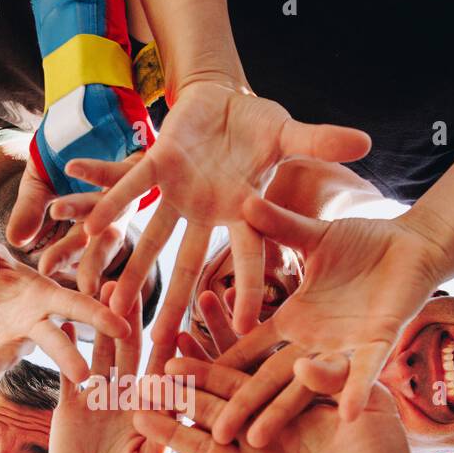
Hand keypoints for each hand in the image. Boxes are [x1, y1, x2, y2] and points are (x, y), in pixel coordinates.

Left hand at [0, 194, 130, 413]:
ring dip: (7, 377)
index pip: (77, 304)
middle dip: (69, 358)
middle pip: (55, 341)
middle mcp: (38, 323)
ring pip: (19, 361)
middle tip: (85, 377)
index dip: (99, 314)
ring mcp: (18, 343)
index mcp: (46, 296)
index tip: (122, 325)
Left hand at [47, 81, 370, 336]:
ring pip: (150, 241)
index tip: (243, 325)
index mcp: (243, 212)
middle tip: (161, 354)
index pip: (249, 256)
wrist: (223, 98)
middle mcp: (207, 214)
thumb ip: (319, 140)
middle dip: (174, 310)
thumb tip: (367, 140)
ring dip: (130, 274)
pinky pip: (128, 188)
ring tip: (109, 312)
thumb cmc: (261, 124)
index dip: (248, 287)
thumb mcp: (289, 132)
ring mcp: (177, 195)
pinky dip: (108, 203)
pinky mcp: (155, 168)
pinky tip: (86, 227)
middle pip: (188, 268)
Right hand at [48, 291, 168, 452]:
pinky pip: (68, 370)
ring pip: (102, 352)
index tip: (178, 310)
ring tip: (100, 289)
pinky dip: (67, 347)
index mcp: (153, 409)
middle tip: (134, 283)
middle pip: (133, 349)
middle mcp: (128, 397)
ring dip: (101, 323)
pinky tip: (66, 320)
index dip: (170, 341)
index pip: (164, 368)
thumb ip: (161, 434)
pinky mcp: (69, 404)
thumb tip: (171, 402)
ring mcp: (98, 398)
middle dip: (134, 317)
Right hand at [132, 356, 428, 452]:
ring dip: (173, 434)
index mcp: (285, 407)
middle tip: (141, 380)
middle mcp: (264, 436)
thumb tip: (303, 360)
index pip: (238, 381)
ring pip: (206, 448)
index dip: (206, 367)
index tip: (173, 350)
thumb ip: (335, 382)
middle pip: (212, 411)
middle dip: (177, 397)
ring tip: (139, 418)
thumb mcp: (367, 407)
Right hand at [223, 203, 450, 419]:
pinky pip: (366, 372)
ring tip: (258, 440)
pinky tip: (348, 415)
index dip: (217, 366)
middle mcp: (313, 342)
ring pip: (308, 386)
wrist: (414, 246)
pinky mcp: (378, 344)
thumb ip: (280, 227)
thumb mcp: (313, 236)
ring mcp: (344, 347)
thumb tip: (242, 202)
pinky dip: (357, 392)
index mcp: (293, 319)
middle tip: (210, 434)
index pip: (247, 348)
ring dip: (283, 412)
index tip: (183, 386)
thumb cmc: (363, 244)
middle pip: (268, 379)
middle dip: (240, 406)